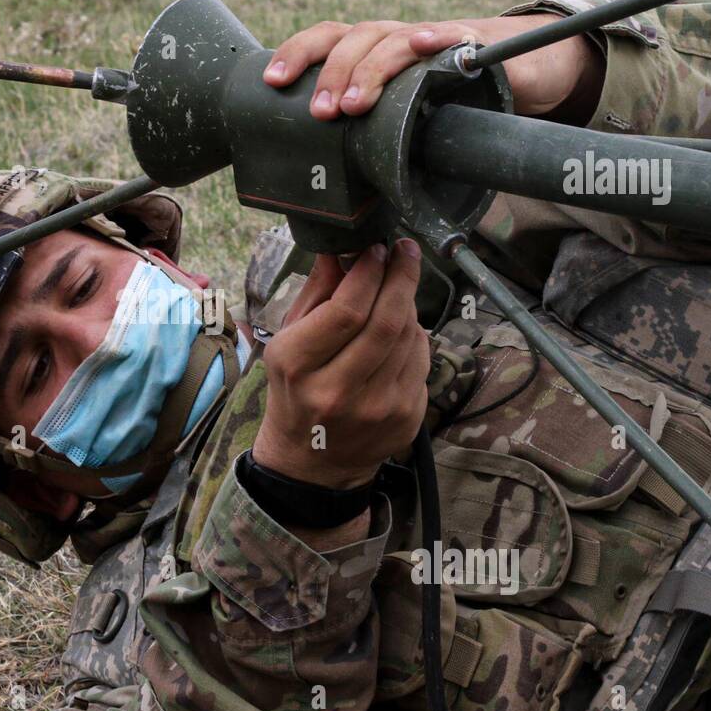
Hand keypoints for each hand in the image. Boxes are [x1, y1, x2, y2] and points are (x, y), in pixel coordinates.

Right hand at [252, 239, 431, 489]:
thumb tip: (340, 248)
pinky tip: (400, 333)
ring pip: (411, 337)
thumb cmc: (296, 390)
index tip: (377, 248)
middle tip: (405, 252)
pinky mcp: (406, 419)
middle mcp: (338, 391)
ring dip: (408, 306)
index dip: (369, 273)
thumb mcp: (288, 341)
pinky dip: (415, 338)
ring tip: (396, 293)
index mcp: (298, 366)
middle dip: (401, 277)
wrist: (312, 462)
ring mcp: (378, 409)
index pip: (346, 310)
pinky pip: (422, 361)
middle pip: (386, 321)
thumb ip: (316, 294)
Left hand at [263, 14, 603, 122]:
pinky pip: (449, 35)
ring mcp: (425, 38)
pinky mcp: (466, 42)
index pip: (324, 42)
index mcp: (365, 55)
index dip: (296, 55)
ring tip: (356, 104)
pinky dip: (436, 38)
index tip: (272, 82)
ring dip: (370, 68)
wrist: (509, 70)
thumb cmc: (443, 104)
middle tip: (322, 113)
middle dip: (329, 73)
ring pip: (390, 39)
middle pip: (349, 37)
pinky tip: (427, 46)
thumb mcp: (398, 127)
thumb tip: (336, 208)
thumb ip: (371, 150)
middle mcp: (389, 40)